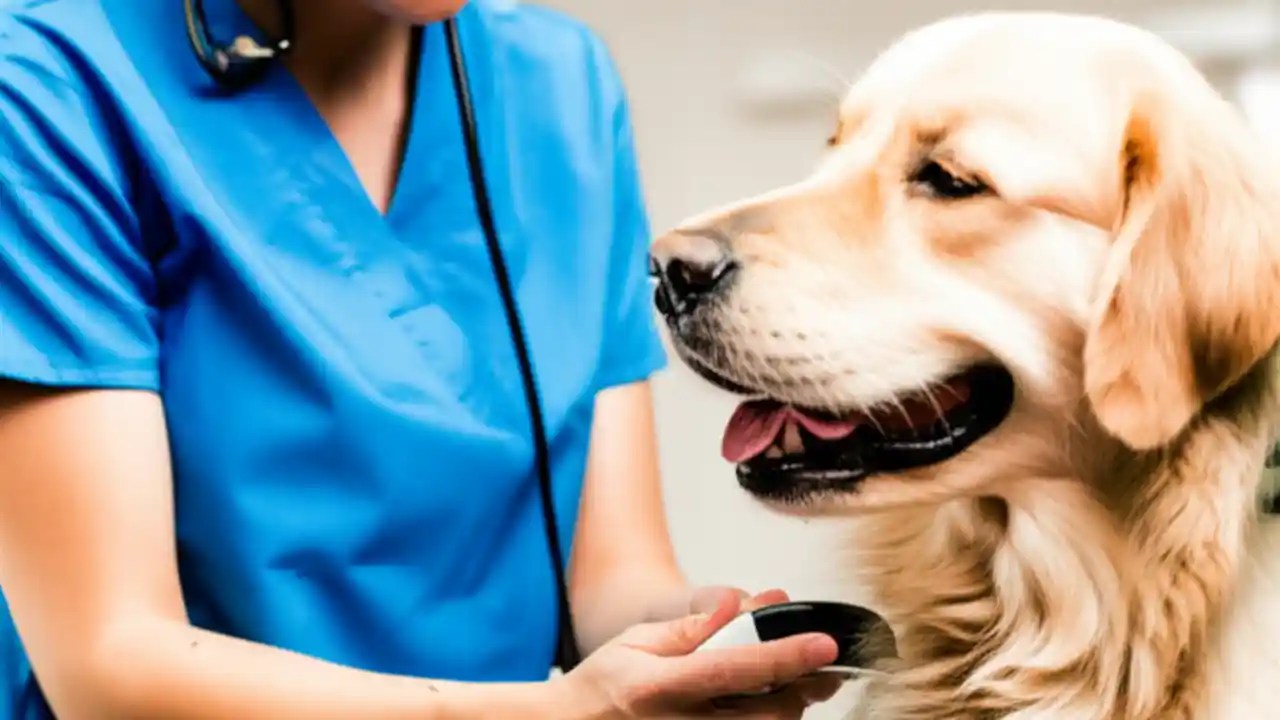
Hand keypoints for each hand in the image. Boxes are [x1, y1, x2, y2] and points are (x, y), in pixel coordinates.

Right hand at [559, 591, 841, 718]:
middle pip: (767, 713)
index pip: (737, 670)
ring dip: (789, 707)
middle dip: (801, 686)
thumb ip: (692, 627)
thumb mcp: (637, 642)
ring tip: (788, 682)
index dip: (787, 656)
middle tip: (814, 661)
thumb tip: (739, 604)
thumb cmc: (604, 687)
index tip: (824, 644)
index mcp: (660, 687)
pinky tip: (763, 705)